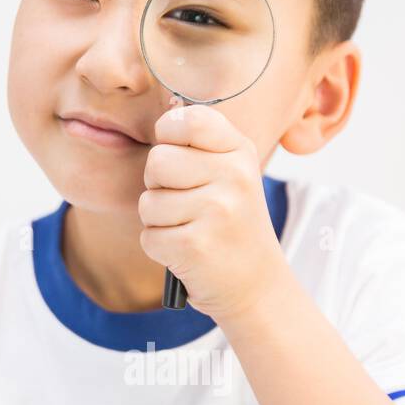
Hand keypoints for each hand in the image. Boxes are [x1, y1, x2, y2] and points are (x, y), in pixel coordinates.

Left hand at [139, 102, 288, 321]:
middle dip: (158, 186)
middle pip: (157, 161)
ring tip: (189, 230)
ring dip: (158, 222)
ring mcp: (216, 211)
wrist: (256, 285)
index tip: (178, 157)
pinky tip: (187, 253)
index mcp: (240, 152)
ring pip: (148, 202)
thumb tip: (163, 118)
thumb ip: (200, 146)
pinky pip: (149, 236)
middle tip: (185, 205)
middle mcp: (233, 177)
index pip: (188, 119)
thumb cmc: (231, 225)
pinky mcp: (195, 245)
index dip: (168, 135)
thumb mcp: (232, 175)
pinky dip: (160, 249)